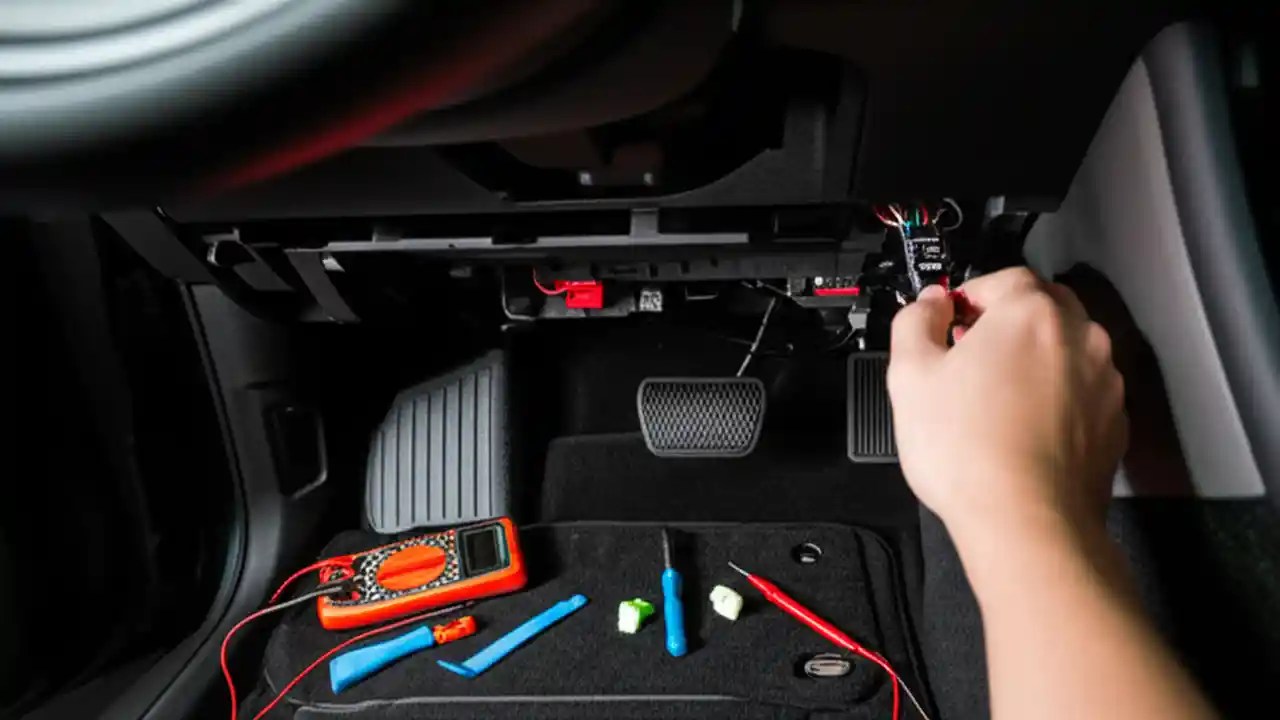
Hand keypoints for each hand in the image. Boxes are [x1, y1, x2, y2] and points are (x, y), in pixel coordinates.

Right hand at [887, 267, 1126, 541]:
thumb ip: (915, 322)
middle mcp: (1079, 337)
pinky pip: (1082, 391)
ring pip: (1066, 349)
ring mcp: (1104, 381)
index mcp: (1030, 312)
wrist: (1025, 521)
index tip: (948, 319)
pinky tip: (1022, 427)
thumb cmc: (970, 452)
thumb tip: (928, 304)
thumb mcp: (910, 375)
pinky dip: (1056, 397)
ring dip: (1035, 359)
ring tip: (995, 397)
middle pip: (1042, 307)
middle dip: (1007, 321)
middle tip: (971, 353)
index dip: (969, 295)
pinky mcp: (1113, 422)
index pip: (1002, 278)